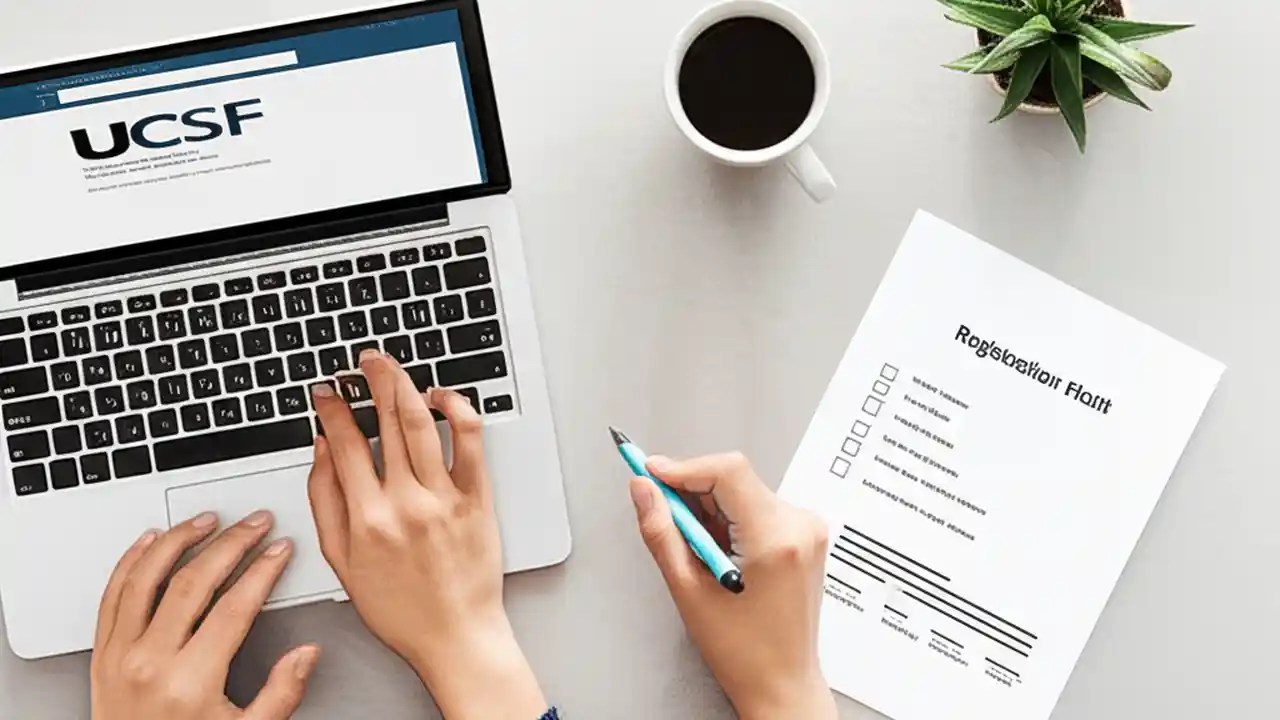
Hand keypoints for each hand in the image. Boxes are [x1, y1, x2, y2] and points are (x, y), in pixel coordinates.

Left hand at [91, 511, 317, 719]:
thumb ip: (281, 694)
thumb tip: (306, 655)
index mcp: (191, 682)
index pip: (234, 607)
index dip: (263, 571)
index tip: (279, 550)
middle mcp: (150, 663)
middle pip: (193, 582)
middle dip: (231, 543)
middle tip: (255, 524)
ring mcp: (120, 655)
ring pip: (147, 578)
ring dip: (179, 540)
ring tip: (206, 520)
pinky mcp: (101, 655)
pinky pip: (112, 595)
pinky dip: (131, 561)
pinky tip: (150, 542)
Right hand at [308, 351, 545, 719]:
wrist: (456, 635)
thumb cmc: (401, 608)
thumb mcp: (343, 562)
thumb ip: (326, 502)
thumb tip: (322, 451)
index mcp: (368, 518)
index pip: (344, 443)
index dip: (332, 409)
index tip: (327, 393)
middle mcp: (406, 502)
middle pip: (385, 421)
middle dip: (372, 381)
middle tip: (364, 362)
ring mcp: (445, 497)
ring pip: (422, 422)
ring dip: (405, 385)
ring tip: (393, 368)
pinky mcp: (477, 498)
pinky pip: (470, 441)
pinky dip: (457, 410)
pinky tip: (442, 398)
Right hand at [630, 453, 836, 719]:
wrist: (784, 683)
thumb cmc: (744, 653)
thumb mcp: (690, 592)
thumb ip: (661, 533)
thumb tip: (643, 490)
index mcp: (776, 539)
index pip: (728, 472)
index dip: (684, 467)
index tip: (651, 473)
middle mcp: (801, 526)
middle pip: (735, 479)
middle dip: (692, 490)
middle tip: (663, 515)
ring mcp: (808, 528)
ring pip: (744, 491)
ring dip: (710, 507)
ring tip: (696, 550)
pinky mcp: (805, 534)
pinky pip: (758, 506)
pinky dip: (729, 517)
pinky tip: (718, 550)